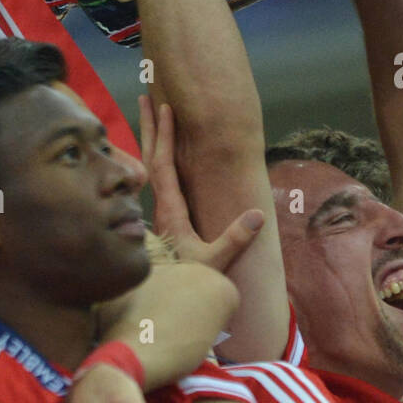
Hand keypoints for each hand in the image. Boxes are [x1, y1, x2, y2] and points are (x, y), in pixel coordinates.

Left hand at [139, 95, 264, 270]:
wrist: (169, 307)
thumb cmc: (191, 283)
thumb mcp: (214, 262)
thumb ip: (234, 239)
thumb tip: (256, 216)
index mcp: (170, 211)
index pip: (164, 165)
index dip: (166, 136)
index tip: (167, 109)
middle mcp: (161, 208)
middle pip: (151, 158)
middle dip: (150, 127)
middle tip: (146, 95)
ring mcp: (162, 213)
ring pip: (151, 168)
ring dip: (151, 139)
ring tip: (150, 115)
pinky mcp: (166, 220)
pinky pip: (158, 180)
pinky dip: (157, 158)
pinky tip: (161, 153)